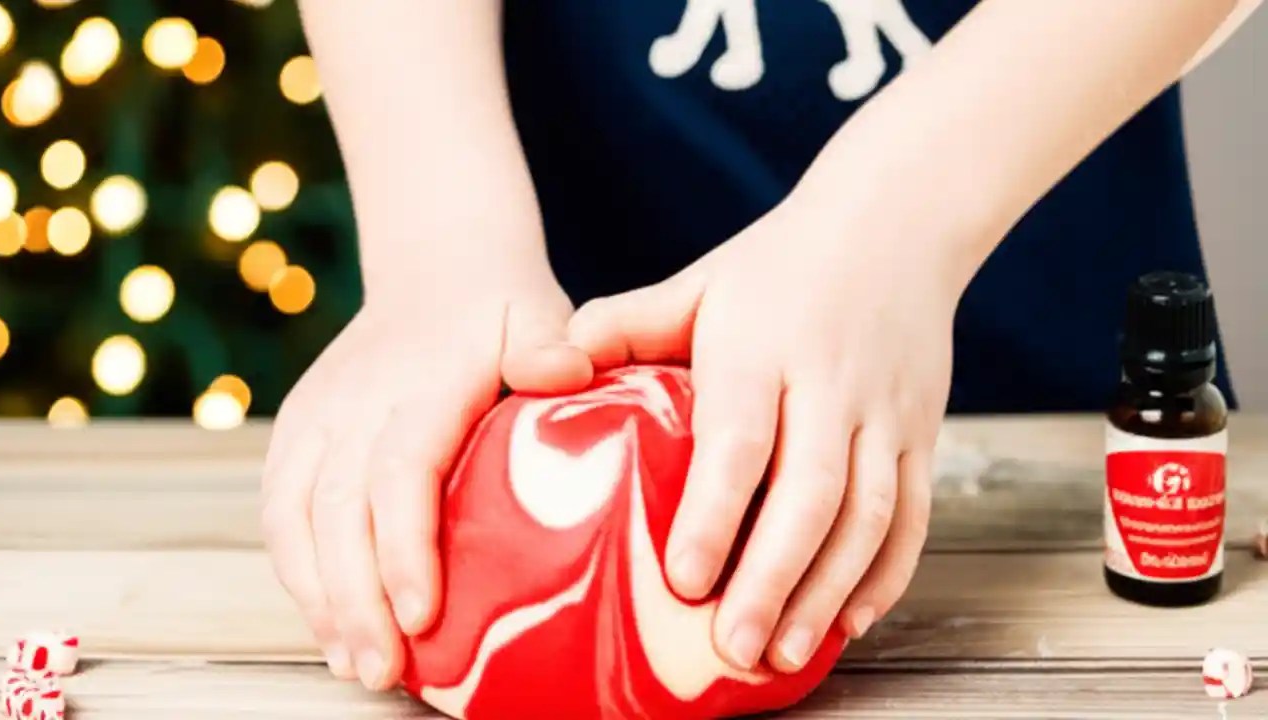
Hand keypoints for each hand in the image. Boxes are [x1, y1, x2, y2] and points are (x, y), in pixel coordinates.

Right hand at [260, 262, 590, 690]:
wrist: (438, 266)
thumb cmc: (503, 309)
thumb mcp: (539, 314)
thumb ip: (549, 349)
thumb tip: (570, 373)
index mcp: (423, 380)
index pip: (402, 471)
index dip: (405, 546)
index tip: (422, 616)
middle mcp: (357, 398)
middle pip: (340, 509)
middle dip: (355, 599)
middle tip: (382, 670)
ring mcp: (318, 413)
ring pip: (295, 515)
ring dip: (318, 595)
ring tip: (351, 662)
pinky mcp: (297, 428)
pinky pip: (279, 506)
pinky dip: (294, 568)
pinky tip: (325, 620)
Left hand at [566, 193, 965, 673]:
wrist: (894, 223)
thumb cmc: (774, 266)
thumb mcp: (697, 284)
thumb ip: (625, 325)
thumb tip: (549, 369)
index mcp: (763, 345)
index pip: (740, 439)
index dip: (715, 513)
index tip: (684, 580)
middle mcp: (832, 383)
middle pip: (811, 493)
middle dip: (773, 578)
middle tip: (731, 649)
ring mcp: (888, 411)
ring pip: (868, 515)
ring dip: (829, 591)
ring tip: (783, 653)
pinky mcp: (924, 431)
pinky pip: (914, 514)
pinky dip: (888, 575)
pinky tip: (851, 622)